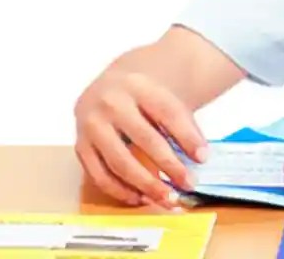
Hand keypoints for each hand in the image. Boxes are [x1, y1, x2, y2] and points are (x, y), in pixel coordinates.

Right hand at [73, 70, 207, 208]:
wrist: (111, 86)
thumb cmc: (147, 97)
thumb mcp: (167, 97)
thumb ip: (183, 123)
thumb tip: (199, 159)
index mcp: (139, 85)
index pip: (168, 113)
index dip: (187, 137)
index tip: (203, 159)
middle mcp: (111, 103)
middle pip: (145, 139)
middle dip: (169, 166)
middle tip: (188, 185)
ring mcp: (91, 125)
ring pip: (120, 162)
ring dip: (145, 185)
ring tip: (166, 199)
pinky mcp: (80, 146)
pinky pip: (99, 174)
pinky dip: (120, 190)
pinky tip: (140, 198)